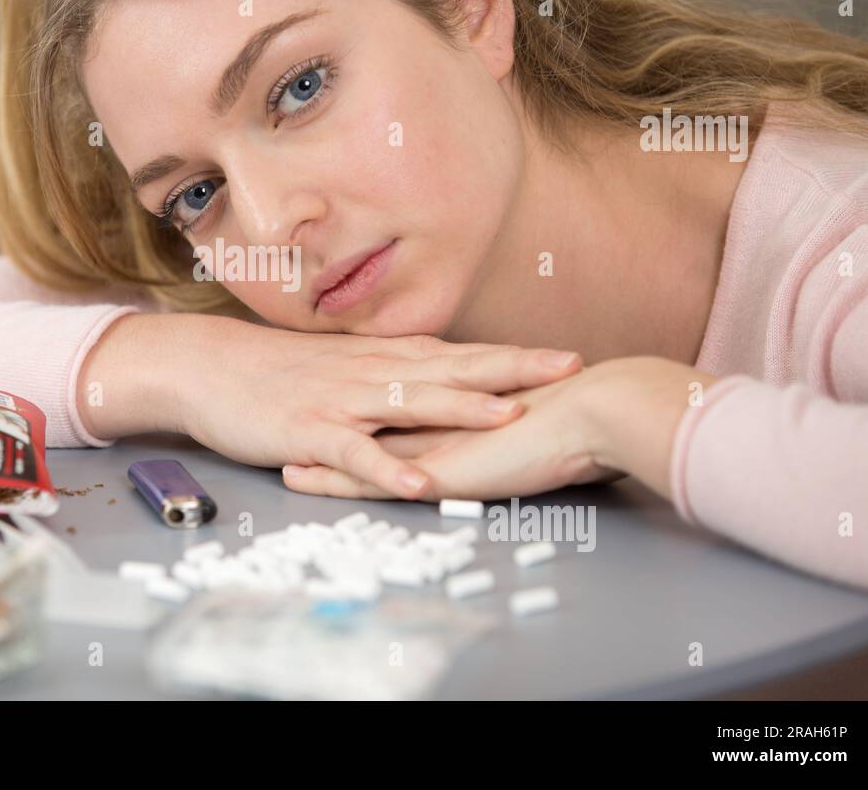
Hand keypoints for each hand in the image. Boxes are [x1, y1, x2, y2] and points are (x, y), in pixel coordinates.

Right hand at [77, 313, 584, 498]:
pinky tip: (417, 480)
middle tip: (569, 368)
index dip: (514, 357)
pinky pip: (354, 452)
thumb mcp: (346, 366)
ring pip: (410, 402)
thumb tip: (442, 381)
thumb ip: (393, 374)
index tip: (567, 357)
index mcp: (385, 361)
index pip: (461, 355)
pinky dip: (386, 465)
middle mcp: (373, 374)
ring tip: (510, 416)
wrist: (210, 366)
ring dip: (460, 408)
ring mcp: (342, 400)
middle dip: (512, 369)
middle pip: (452, 368)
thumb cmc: (279, 372)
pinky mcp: (309, 430)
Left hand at [281, 356, 713, 500]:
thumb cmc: (578, 415)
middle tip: (278, 405)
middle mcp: (432, 411)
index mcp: (456, 396)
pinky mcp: (433, 468)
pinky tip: (297, 480)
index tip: (323, 387)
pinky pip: (370, 475)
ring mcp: (428, 438)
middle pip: (363, 407)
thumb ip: (511, 415)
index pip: (396, 389)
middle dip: (319, 406)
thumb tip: (509, 414)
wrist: (597, 412)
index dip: (359, 389)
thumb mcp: (535, 413)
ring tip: (270, 444)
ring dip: (312, 443)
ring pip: (354, 439)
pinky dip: (333, 478)